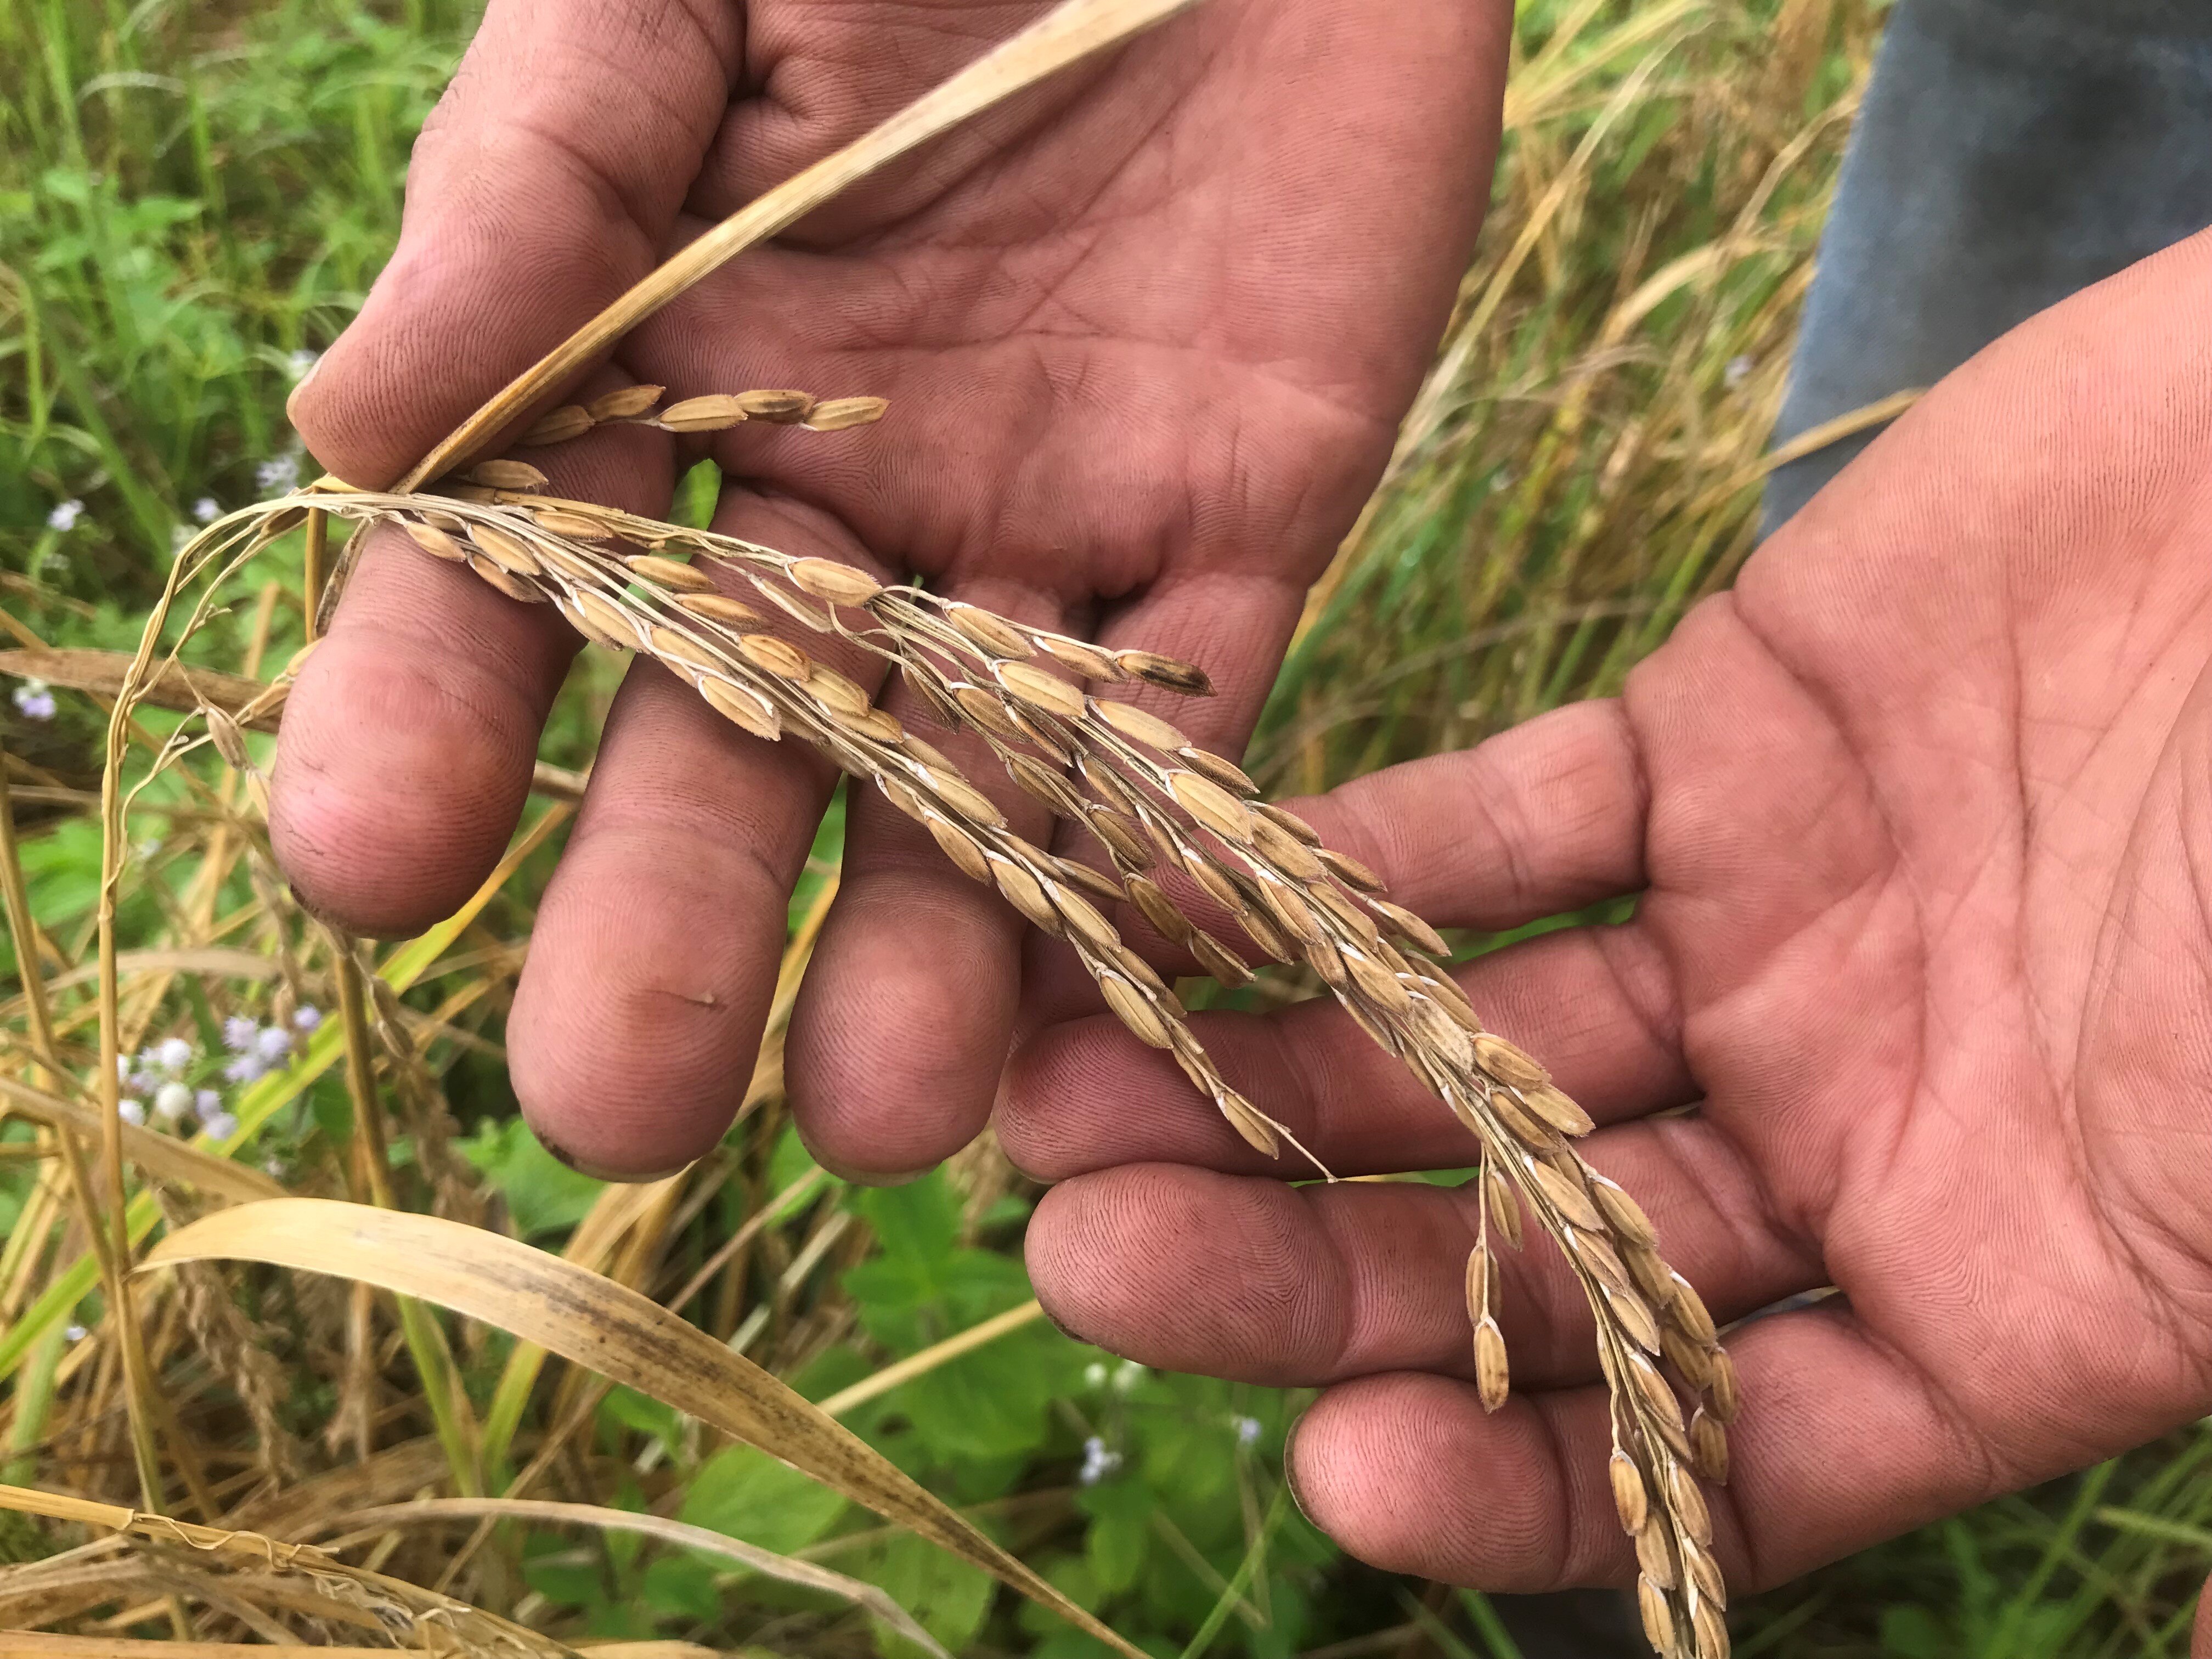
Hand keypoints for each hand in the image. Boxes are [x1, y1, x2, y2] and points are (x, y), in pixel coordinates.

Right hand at [272, 0, 1508, 1176]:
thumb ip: (540, 188)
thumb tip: (347, 427)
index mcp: (662, 363)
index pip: (515, 578)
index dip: (432, 716)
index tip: (365, 866)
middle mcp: (839, 496)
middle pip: (744, 739)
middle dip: (676, 915)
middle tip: (613, 1108)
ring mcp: (1044, 527)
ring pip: (978, 782)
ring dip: (932, 948)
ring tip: (879, 1116)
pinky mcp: (1241, 524)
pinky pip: (1205, 720)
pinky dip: (1171, 843)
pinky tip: (1121, 970)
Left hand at [1002, 230, 2211, 1597]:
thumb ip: (2189, 1301)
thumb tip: (2209, 1654)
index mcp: (2014, 1286)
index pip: (1726, 1453)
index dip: (1536, 1486)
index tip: (1346, 1480)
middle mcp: (1858, 1126)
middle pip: (1535, 1247)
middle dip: (1310, 1262)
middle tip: (1085, 1251)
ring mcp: (1775, 930)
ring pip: (1472, 1040)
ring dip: (1273, 1063)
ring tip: (1054, 1081)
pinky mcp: (1726, 732)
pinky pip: (1496, 819)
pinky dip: (1349, 857)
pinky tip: (1187, 885)